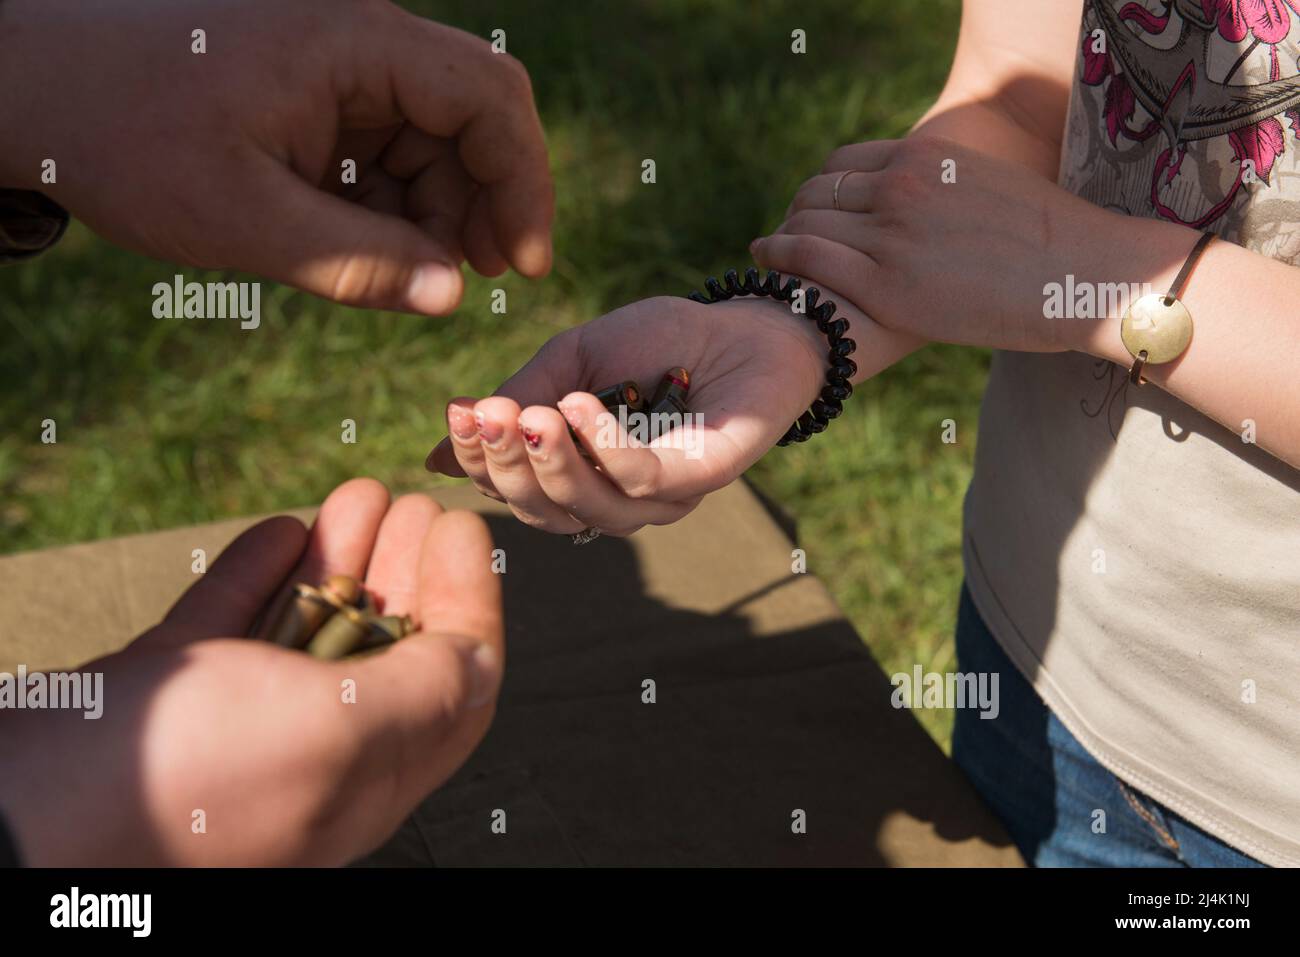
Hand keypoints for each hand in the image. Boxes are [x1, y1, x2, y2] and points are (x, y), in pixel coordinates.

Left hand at [0, 0, 553, 313]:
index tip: (524, 268)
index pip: (488, 97)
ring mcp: (341, 68)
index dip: (523, 184)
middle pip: (474, 117)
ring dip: (439, 214)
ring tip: (407, 275)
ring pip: (435, 141)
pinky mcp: (320, 97)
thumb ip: (356, 263)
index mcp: (354, 43)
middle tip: (473, 281)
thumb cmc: (123, 135)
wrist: (34, 90)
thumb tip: (454, 298)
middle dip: (487, 202)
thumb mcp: (243, 216)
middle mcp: (361, 44)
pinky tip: (367, 250)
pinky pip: (389, 152)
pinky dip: (394, 208)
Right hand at [0, 479, 503, 865]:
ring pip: (311, 627)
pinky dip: (262, 572)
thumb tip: (475, 659)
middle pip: (388, 650)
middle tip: (416, 506)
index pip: (453, 687)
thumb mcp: (341, 732)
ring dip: (342, 557)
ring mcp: (238, 721)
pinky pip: (232, 622)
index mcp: (367, 777)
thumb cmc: (193, 779)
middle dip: (411, 573)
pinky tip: (284, 530)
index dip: (471, 604)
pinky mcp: (172, 693)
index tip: (463, 531)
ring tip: (361, 493)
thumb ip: (425, 694)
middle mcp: (311, 752)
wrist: (22, 814)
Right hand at [425, 291, 919, 535]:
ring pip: (587, 508)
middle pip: (543, 512)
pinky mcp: (698, 481)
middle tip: (489, 415)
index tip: (459, 412)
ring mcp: (656, 499)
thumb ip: (517, 399)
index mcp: (575, 474)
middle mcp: (611, 499)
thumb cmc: (658, 340)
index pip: (513, 489)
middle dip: (507, 465)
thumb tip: (439, 454)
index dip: (479, 460)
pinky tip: (580, 406)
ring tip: (530, 415)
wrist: (747, 325)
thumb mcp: (573, 359)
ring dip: (551, 463)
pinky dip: (604, 446)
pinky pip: (640, 481)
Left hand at [750, 135, 1120, 352]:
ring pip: (806, 227)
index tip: (810, 211)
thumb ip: (945, 188)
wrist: (1089, 274)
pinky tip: (772, 278)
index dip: (819, 191)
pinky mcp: (886, 286)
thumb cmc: (1055, 242)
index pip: (844, 163)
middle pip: (817, 193)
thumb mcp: (991, 186)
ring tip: (769, 261)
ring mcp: (890, 235)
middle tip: (781, 242)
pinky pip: (811, 266)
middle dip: (796, 217)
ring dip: (781, 243)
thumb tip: (933, 205)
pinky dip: (783, 267)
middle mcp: (900, 186)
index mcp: (926, 155)